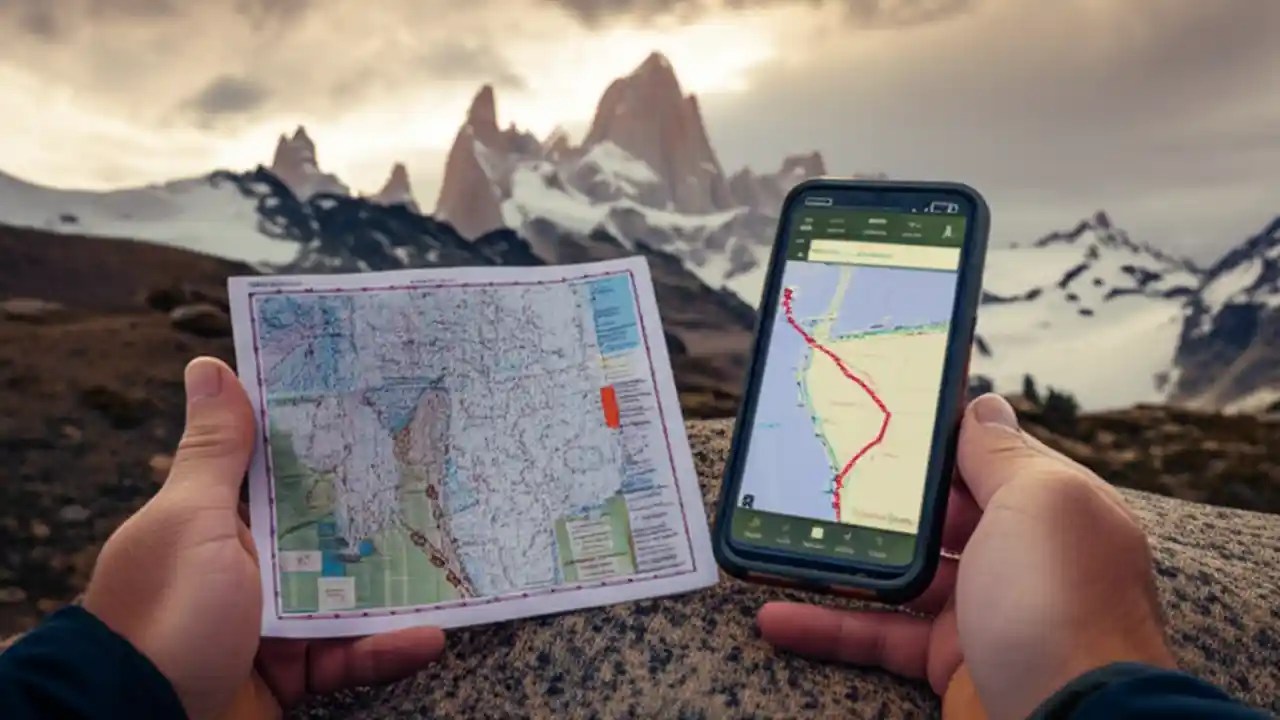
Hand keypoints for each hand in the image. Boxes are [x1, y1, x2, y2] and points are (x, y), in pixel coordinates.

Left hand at [82, 357, 444, 719]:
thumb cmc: (163, 615)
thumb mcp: (193, 522)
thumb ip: (217, 453)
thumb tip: (210, 367)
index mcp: (217, 522)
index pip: (278, 470)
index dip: (325, 440)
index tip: (379, 406)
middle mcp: (244, 569)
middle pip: (325, 532)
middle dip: (379, 513)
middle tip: (440, 482)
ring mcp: (269, 624)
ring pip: (347, 596)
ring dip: (398, 588)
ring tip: (449, 570)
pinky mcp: (290, 675)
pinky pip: (347, 657)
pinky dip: (385, 650)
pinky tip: (427, 637)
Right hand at [757, 393, 1175, 719]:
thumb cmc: (1064, 606)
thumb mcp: (1038, 502)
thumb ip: (1000, 453)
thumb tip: (981, 405)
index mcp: (1050, 507)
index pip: (986, 456)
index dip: (935, 437)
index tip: (876, 414)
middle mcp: (1021, 556)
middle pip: (937, 512)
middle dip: (878, 496)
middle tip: (816, 471)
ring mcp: (986, 611)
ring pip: (900, 574)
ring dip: (842, 559)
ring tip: (781, 539)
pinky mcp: (952, 664)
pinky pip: (880, 636)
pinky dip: (829, 627)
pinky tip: (778, 617)